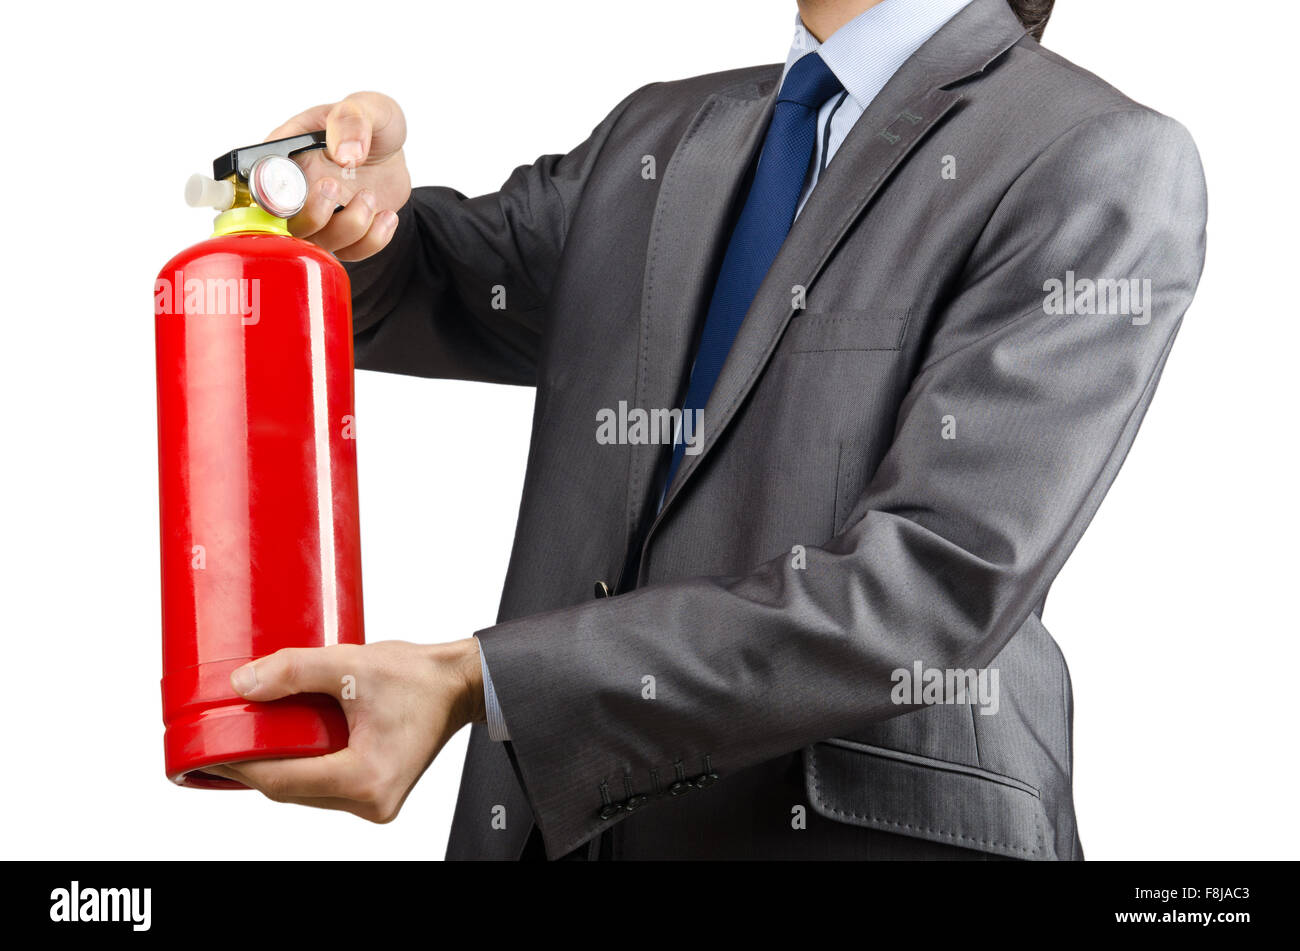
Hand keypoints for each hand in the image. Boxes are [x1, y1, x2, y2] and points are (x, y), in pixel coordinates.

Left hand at [206, 639, 484, 822]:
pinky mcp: (375, 793)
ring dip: (276, 769)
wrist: (460, 685)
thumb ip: (294, 671)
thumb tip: (243, 685)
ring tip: (246, 742)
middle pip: (291, 792)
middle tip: (220, 744)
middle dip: (253, 769)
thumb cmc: (419, 677)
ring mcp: (375, 802)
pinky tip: (284, 746)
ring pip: (306, 793)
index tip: (210, 752)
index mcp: (367, 777)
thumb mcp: (352, 663)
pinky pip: (323, 788)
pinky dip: (300, 768)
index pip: (285, 780)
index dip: (242, 767)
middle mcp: (372, 801)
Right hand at [266, 91, 411, 260]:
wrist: (395, 150)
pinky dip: (373, 239)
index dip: (269, 197)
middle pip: (284, 225)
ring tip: (370, 195)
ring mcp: (319, 215)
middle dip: (314, 213)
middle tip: (336, 185)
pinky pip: (352, 253)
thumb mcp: (365, 107)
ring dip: (351, 224)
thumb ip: (351, 121)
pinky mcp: (343, 233)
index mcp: (284, 155)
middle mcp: (295, 190)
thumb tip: (344, 154)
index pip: (256, 185)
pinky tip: (386, 215)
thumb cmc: (370, 124)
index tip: (299, 190)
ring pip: (319, 243)